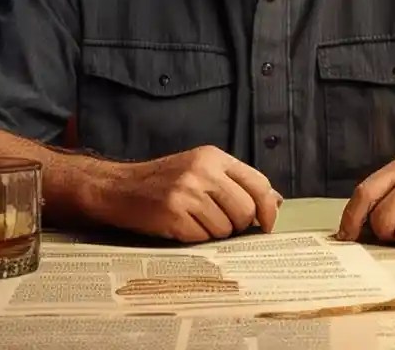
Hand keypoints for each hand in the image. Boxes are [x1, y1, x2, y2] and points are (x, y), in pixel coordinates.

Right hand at [109, 145, 281, 242]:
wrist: (119, 187)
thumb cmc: (163, 181)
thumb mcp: (201, 169)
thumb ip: (237, 182)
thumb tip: (275, 201)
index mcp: (213, 157)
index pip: (258, 183)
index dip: (268, 208)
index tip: (268, 224)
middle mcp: (202, 171)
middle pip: (246, 210)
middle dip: (239, 224)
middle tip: (220, 222)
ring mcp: (187, 192)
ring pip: (226, 228)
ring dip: (215, 232)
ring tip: (195, 220)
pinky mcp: (173, 214)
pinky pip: (203, 238)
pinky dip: (196, 238)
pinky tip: (181, 226)